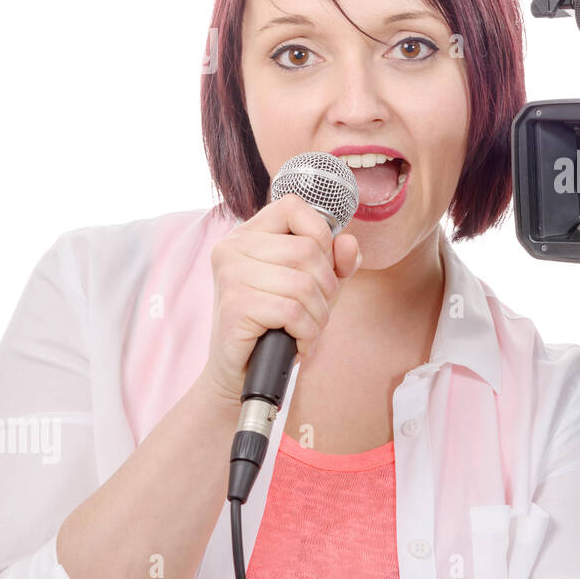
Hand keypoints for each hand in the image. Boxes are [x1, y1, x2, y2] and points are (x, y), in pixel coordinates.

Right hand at [200, 193, 361, 402]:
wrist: (242, 372)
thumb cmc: (278, 324)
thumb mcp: (315, 286)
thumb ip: (336, 262)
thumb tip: (349, 243)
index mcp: (249, 234)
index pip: (293, 206)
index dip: (320, 234)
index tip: (321, 266)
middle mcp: (233, 247)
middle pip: (307, 250)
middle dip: (326, 287)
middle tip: (316, 311)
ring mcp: (230, 274)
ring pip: (303, 283)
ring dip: (318, 315)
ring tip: (306, 330)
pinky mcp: (235, 305)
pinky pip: (292, 311)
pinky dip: (306, 332)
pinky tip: (297, 342)